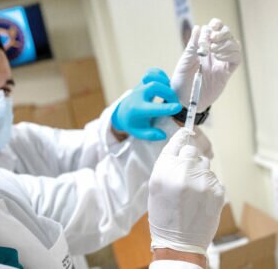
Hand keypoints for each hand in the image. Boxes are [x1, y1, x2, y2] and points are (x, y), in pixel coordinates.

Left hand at [111, 68, 181, 140]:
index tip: (178, 108)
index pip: (152, 108)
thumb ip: (150, 135)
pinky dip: (161, 74)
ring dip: (165, 82)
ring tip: (169, 93)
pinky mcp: (144, 81)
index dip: (165, 108)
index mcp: (137, 109)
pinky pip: (152, 72)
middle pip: (154, 87)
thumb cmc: (133, 122)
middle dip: (168, 93)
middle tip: (175, 103)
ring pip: (152, 76)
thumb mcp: (138, 132)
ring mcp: (141, 86)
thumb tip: (162, 135)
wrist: (122, 111)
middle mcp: (138, 95)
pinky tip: (165, 84)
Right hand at [148, 128, 224, 254]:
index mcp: (164, 169)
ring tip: (193, 190)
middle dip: (189, 158)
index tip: (186, 131)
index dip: (181, 136)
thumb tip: (181, 144)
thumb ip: (167, 163)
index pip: (176, 142)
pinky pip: (214, 178)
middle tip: (185, 174)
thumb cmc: (163, 213)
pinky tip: (201, 198)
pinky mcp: (217, 191)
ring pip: (205, 163)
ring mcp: (202, 181)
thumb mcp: (155, 185)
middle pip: (191, 150)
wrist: (179, 241)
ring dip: (200, 172)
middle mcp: (183, 172)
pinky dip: (209, 185)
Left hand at [172, 18, 241, 111]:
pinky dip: (232, 53)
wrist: (184, 101)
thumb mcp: (184, 62)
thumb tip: (198, 27)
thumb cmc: (180, 82)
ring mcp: (220, 62)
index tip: (211, 27)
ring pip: (234, 44)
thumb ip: (192, 47)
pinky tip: (220, 57)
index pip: (213, 29)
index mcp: (201, 47)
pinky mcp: (226, 72)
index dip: (215, 24)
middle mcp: (212, 52)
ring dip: (226, 43)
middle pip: (226, 33)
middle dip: (222, 32)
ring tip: (214, 50)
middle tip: (212, 40)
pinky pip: (236, 58)